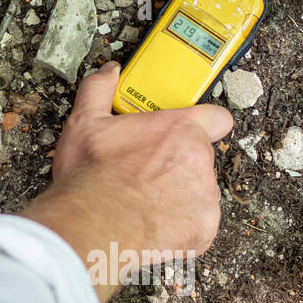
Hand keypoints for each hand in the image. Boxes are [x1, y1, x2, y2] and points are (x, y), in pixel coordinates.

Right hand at [19, 61, 233, 302]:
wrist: (92, 225)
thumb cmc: (91, 175)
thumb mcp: (84, 123)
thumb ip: (99, 90)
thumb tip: (109, 72)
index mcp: (180, 129)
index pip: (217, 118)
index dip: (205, 124)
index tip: (185, 133)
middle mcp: (200, 161)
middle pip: (199, 159)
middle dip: (177, 164)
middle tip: (145, 173)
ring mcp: (206, 198)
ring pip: (199, 193)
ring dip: (179, 196)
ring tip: (144, 202)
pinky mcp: (204, 230)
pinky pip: (198, 225)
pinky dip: (180, 226)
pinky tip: (151, 224)